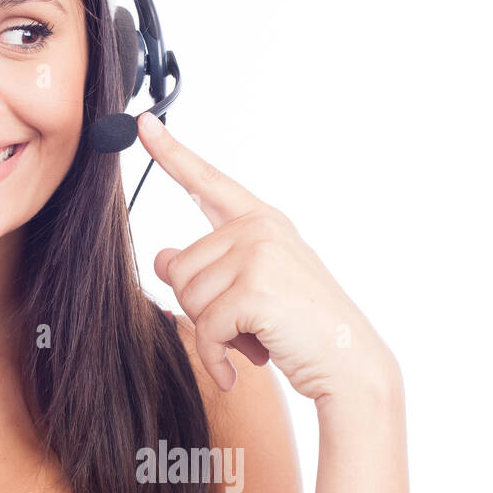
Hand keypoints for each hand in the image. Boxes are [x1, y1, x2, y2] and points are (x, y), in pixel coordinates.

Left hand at [137, 113, 398, 407]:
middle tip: (246, 324)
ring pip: (187, 298)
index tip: (142, 123)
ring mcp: (258, 254)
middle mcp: (259, 228)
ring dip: (213, 332)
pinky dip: (215, 357)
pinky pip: (205, 328)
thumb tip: (161, 257)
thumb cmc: (300, 328)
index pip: (206, 182)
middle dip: (202, 308)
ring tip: (255, 336)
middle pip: (179, 267)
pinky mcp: (255, 290)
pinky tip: (236, 369)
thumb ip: (209, 266)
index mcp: (260, 221)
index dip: (170, 154)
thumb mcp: (250, 287)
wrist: (349, 365)